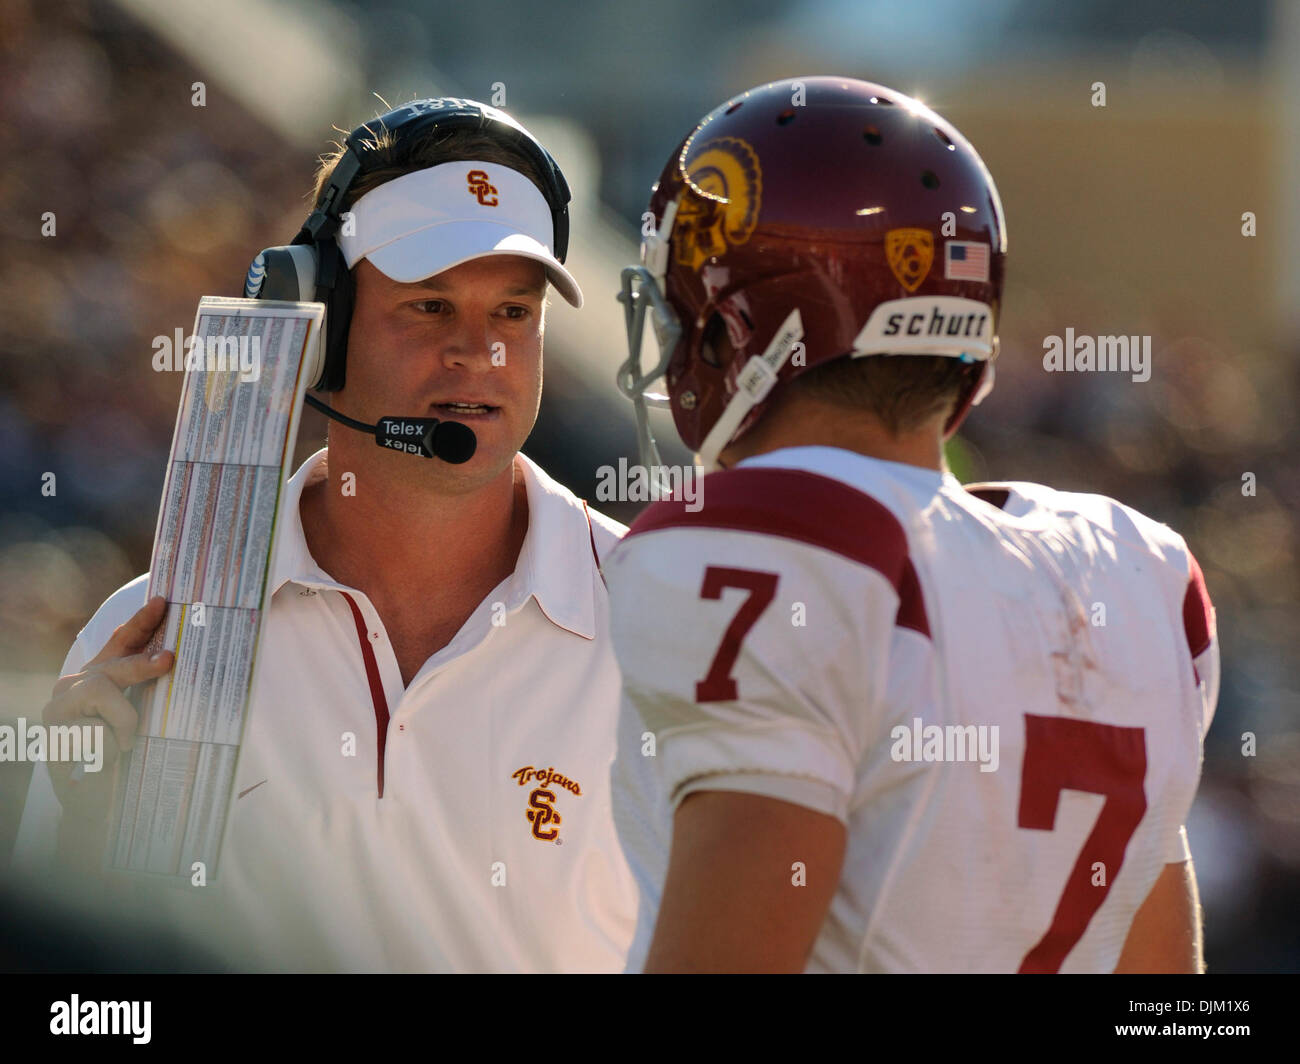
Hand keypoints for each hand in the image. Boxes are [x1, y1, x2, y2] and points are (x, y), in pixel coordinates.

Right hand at [42, 595, 173, 862]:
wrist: (88, 801)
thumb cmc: (117, 754)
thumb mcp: (136, 717)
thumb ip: (144, 691)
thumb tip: (174, 661)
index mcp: (97, 677)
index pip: (119, 643)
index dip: (141, 622)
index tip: (163, 602)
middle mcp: (74, 684)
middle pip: (115, 665)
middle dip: (143, 663)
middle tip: (168, 660)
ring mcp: (59, 705)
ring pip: (103, 692)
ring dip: (123, 723)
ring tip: (124, 746)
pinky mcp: (53, 727)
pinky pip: (94, 726)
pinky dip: (107, 747)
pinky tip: (101, 760)